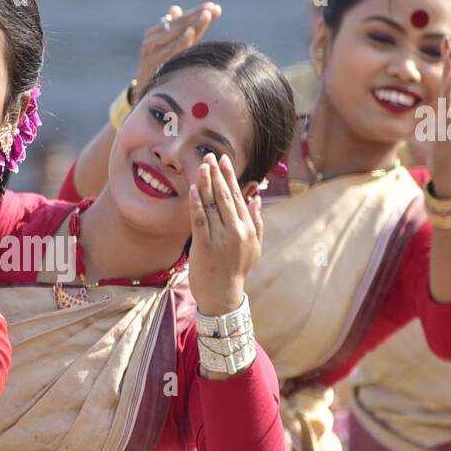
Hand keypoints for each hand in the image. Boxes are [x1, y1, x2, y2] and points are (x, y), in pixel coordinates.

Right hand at [132, 2, 221, 95]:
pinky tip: (190, 33)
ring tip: (206, 15)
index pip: (179, 19)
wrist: (143, 93)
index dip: (196, 12)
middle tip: (213, 10)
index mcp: (154, 33)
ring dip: (193, 24)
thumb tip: (175, 9)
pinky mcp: (153, 64)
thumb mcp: (165, 50)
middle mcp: (151, 40)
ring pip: (176, 35)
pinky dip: (181, 41)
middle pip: (179, 25)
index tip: (214, 6)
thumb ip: (175, 31)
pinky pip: (171, 51)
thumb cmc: (158, 69)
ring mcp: (151, 52)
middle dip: (197, 16)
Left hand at [188, 153, 261, 314]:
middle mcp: (236, 230)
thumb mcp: (254, 247)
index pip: (238, 196)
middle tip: (211, 155)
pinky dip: (196, 204)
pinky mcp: (204, 246)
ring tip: (202, 166)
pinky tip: (193, 189)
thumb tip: (256, 198)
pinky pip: (199, 220)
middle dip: (217, 174)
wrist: (223, 295)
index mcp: (248, 228)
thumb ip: (257, 221)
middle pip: (225, 196)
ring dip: (206, 183)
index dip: (229, 177)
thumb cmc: (237, 271)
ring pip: (212, 205)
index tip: (224, 161)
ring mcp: (220, 238)